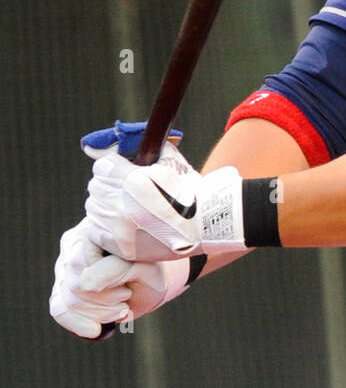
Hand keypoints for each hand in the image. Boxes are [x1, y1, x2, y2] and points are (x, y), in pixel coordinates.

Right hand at [50, 219, 195, 338]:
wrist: (148, 278)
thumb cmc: (147, 266)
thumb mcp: (142, 265)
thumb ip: (115, 269)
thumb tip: (86, 284)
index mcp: (91, 231)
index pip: (83, 262)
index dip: (105, 280)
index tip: (129, 283)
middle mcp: (72, 246)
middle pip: (74, 284)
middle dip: (106, 299)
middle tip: (126, 296)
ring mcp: (64, 269)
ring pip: (69, 300)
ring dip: (100, 312)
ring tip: (120, 307)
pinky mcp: (61, 290)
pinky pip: (59, 310)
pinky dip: (80, 324)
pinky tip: (97, 329)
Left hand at [85, 155, 244, 261]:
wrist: (208, 226)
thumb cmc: (192, 191)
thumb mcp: (173, 161)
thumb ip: (149, 149)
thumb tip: (128, 140)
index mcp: (134, 181)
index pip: (102, 166)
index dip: (112, 167)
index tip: (121, 171)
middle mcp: (123, 205)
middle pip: (96, 187)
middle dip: (109, 184)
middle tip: (125, 190)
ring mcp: (120, 229)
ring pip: (94, 208)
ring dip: (106, 205)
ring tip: (125, 208)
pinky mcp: (121, 247)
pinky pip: (96, 231)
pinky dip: (103, 226)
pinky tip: (120, 225)